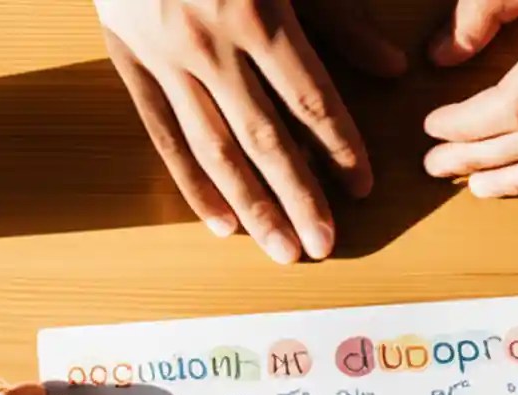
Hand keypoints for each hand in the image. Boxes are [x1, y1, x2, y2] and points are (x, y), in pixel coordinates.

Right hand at [96, 0, 406, 262]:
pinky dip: (191, 182)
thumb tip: (391, 70)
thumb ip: (338, 15)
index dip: (340, 147)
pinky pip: (161, 133)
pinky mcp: (126, 58)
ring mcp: (161, 56)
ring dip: (251, 204)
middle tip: (325, 246)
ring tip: (280, 248)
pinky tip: (220, 222)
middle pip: (263, 138)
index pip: (309, 99)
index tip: (363, 187)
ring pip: (213, 146)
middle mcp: (207, 43)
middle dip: (299, 197)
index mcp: (255, 11)